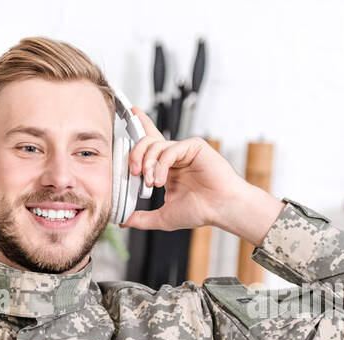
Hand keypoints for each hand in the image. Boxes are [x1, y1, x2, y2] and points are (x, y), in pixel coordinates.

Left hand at [121, 107, 252, 232]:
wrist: (221, 208)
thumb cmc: (200, 210)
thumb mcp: (162, 217)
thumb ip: (141, 218)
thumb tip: (122, 221)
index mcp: (166, 168)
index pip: (149, 145)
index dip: (141, 126)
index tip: (131, 114)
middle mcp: (174, 157)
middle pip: (146, 143)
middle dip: (135, 156)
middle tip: (134, 173)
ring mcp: (184, 151)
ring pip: (155, 145)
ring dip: (147, 164)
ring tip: (152, 183)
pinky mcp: (194, 146)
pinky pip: (170, 149)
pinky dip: (161, 165)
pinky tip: (162, 181)